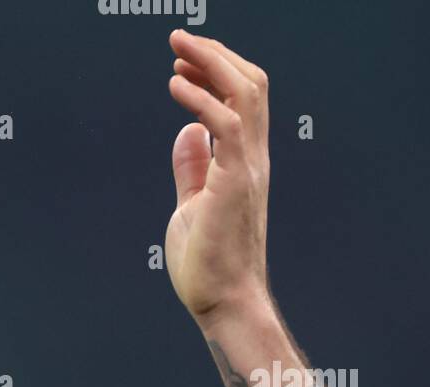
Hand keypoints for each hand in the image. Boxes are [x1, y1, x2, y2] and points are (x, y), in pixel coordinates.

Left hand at [164, 31, 273, 328]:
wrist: (223, 303)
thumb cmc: (209, 265)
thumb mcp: (193, 205)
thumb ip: (193, 169)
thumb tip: (188, 134)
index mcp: (245, 163)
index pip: (244, 100)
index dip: (217, 72)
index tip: (184, 62)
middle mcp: (253, 159)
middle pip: (251, 85)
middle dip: (216, 55)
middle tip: (179, 41)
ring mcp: (248, 169)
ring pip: (245, 93)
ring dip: (211, 64)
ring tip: (178, 50)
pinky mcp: (234, 183)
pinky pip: (226, 125)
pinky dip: (202, 99)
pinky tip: (176, 88)